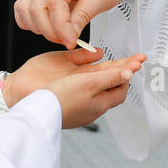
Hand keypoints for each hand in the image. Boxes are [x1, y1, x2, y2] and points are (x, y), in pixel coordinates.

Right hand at [6, 47, 146, 127]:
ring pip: (97, 86)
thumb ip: (109, 78)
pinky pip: (83, 88)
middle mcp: (91, 106)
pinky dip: (90, 77)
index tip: (136, 62)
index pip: (121, 89)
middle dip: (122, 71)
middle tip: (135, 59)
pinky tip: (89, 71)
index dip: (128, 74)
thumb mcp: (89, 84)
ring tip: (117, 64)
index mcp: (100, 103)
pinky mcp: (66, 101)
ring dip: (107, 73)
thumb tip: (128, 74)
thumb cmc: (59, 98)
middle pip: (111, 86)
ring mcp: (78, 105)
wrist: (32, 108)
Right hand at [14, 0, 136, 48]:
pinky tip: (50, 28)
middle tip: (68, 40)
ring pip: (25, 9)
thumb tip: (69, 34)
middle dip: (50, 30)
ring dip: (39, 28)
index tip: (71, 41)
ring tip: (61, 34)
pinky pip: (25, 9)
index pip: (54, 2)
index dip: (60, 26)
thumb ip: (85, 14)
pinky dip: (32, 22)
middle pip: (35, 8)